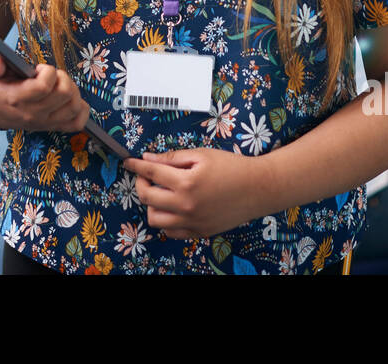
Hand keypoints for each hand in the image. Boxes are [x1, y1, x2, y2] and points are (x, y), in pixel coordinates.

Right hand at [0, 55, 90, 132]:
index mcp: (17, 99)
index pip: (44, 86)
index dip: (48, 71)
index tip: (40, 68)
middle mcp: (33, 114)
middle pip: (65, 94)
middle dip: (62, 77)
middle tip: (52, 75)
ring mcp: (45, 123)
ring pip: (74, 107)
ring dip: (73, 90)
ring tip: (60, 84)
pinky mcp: (53, 127)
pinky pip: (77, 123)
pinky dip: (81, 109)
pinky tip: (71, 98)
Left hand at [123, 147, 267, 239]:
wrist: (258, 188)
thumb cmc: (232, 167)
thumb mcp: (202, 155)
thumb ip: (173, 158)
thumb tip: (149, 158)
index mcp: (186, 183)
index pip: (151, 173)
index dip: (136, 166)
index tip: (128, 162)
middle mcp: (186, 206)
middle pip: (147, 197)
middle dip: (141, 183)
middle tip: (146, 175)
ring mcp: (192, 222)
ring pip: (155, 219)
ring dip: (151, 204)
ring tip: (159, 193)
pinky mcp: (199, 232)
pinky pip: (171, 232)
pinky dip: (166, 220)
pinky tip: (171, 207)